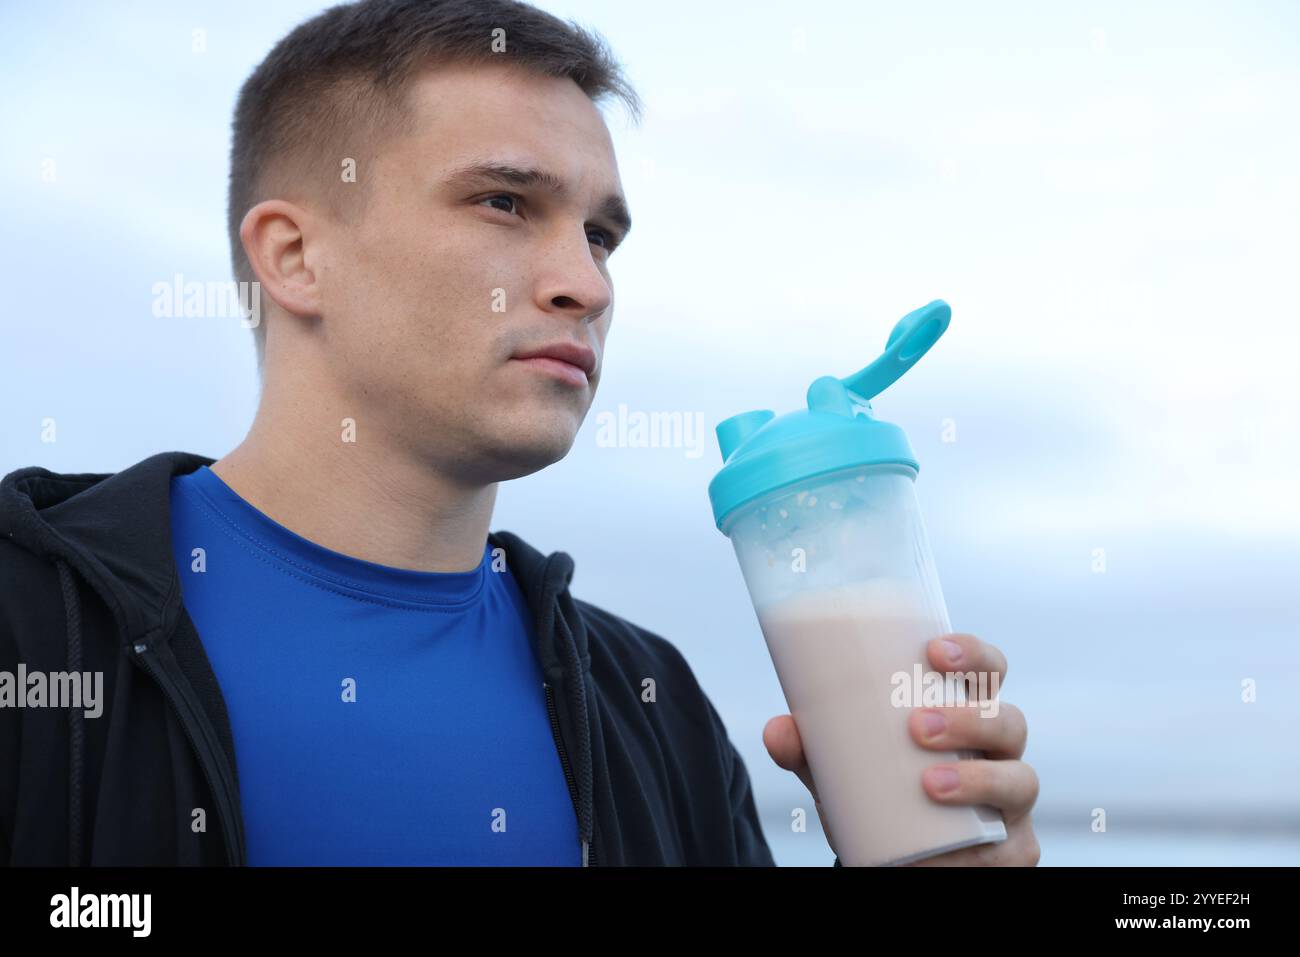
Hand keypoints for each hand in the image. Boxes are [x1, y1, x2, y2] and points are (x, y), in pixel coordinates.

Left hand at [762, 632, 1039, 865]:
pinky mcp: (1014, 850)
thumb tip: (778, 730)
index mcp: (965, 714)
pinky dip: (984, 850)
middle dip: (969, 718)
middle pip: (1009, 721)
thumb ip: (810, 749)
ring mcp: (1011, 803)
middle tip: (917, 725)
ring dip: (978, 779)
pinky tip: (952, 851)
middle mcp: (998, 753)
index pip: (988, 672)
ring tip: (929, 784)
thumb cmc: (879, 792)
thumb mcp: (841, 769)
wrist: (893, 857)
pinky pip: (1015, 848)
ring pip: (1020, 780)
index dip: (974, 655)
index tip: (934, 651)